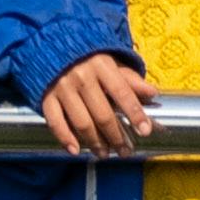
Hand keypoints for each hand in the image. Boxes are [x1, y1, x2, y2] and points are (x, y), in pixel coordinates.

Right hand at [38, 54, 153, 155]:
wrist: (52, 46)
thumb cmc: (89, 58)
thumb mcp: (112, 63)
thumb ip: (131, 80)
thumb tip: (153, 94)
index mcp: (102, 66)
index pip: (122, 93)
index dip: (135, 113)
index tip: (145, 131)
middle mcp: (81, 77)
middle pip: (102, 113)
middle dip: (116, 136)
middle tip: (125, 151)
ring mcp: (62, 88)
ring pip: (81, 121)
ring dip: (94, 142)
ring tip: (105, 153)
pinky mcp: (45, 97)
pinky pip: (55, 121)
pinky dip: (64, 137)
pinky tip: (75, 150)